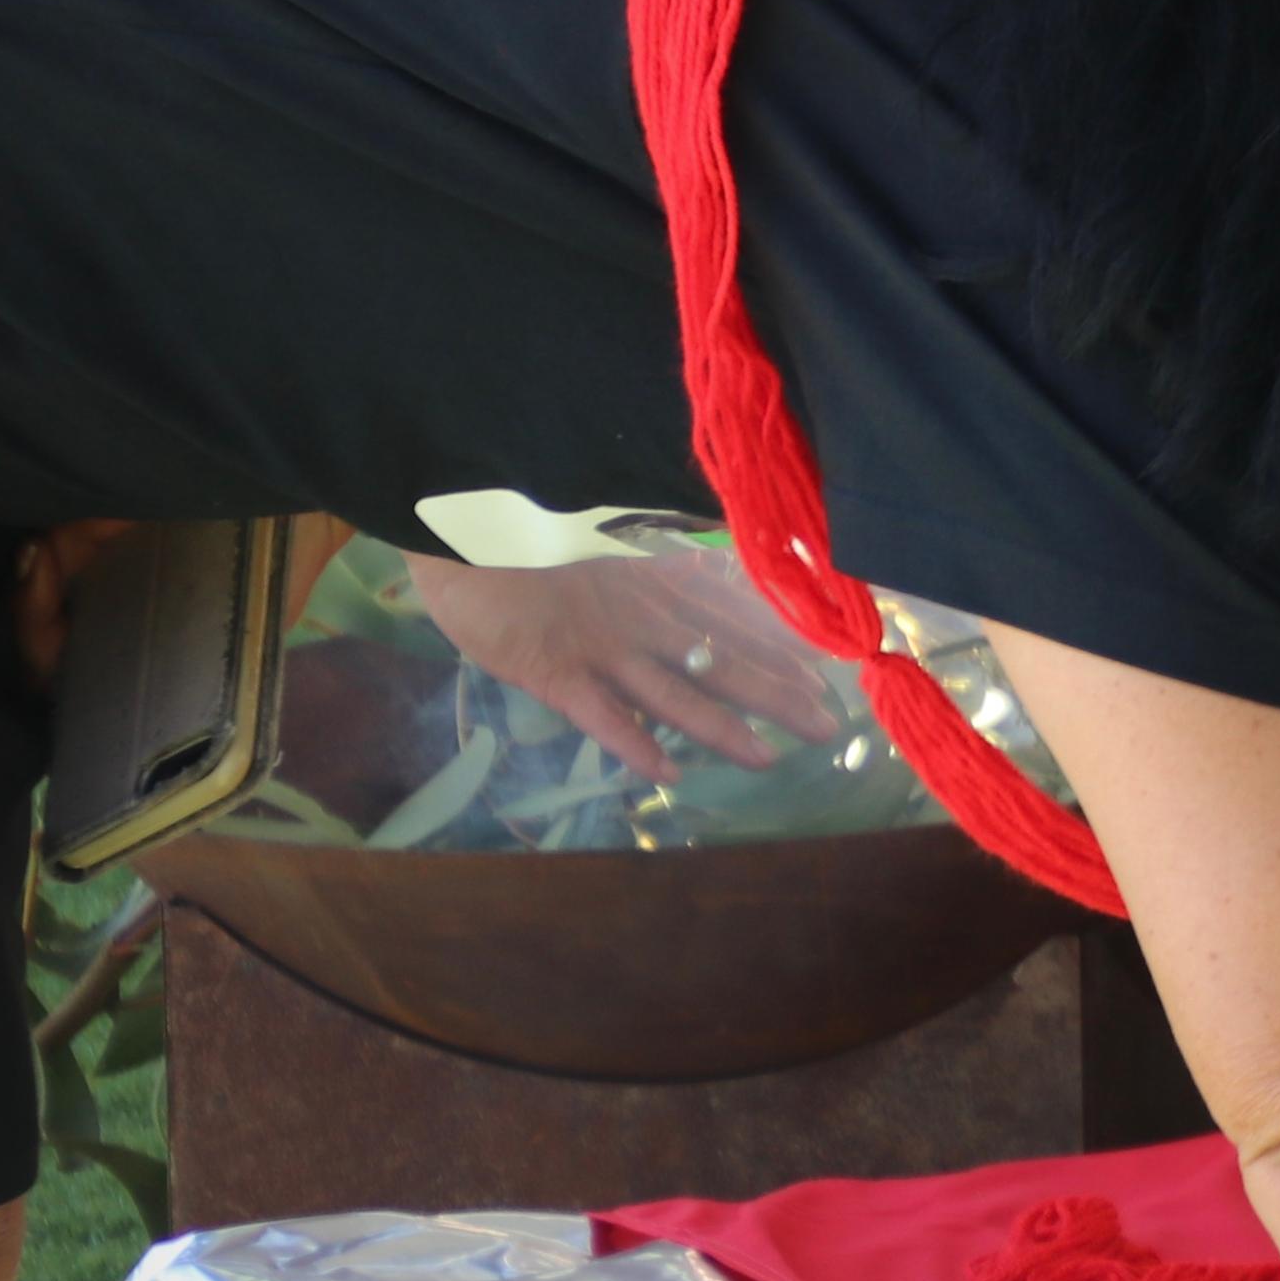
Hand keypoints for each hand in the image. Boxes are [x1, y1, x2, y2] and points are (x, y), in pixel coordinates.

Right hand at [405, 550, 849, 782]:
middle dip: (775, 693)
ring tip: (768, 758)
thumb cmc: (515, 522)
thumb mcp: (591, 536)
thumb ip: (639, 558)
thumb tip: (692, 564)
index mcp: (646, 583)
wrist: (449, 510)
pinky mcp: (551, 669)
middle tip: (830, 726)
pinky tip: (667, 770)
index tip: (821, 673)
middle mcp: (636, 617)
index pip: (725, 621)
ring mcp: (597, 645)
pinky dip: (632, 741)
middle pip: (718, 659)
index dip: (775, 649)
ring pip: (674, 691)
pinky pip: (598, 712)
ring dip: (722, 727)